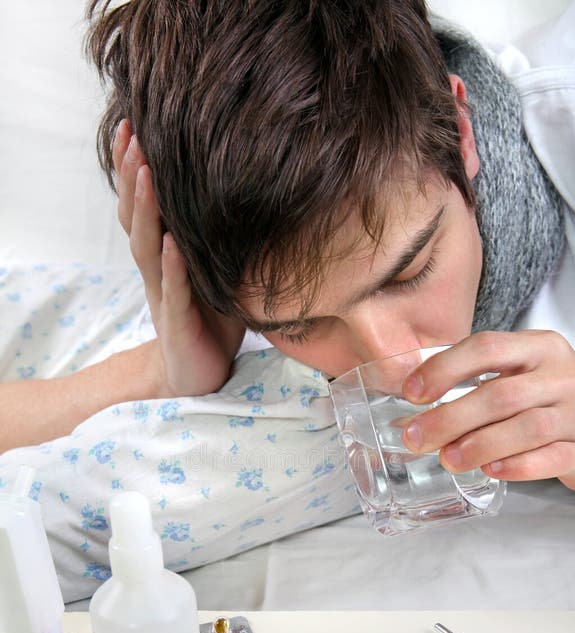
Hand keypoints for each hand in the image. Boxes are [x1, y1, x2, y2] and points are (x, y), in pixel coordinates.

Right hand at [112, 119, 244, 396]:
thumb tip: (251, 192)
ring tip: (147, 174)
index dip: (134, 168)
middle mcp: (157, 271)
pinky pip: (174, 292)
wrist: (198, 375)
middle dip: (133, 175)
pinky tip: (173, 245)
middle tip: (133, 132)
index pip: (143, 205)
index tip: (133, 123)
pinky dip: (173, 268)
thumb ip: (216, 239)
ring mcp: (164, 297)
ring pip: (147, 248)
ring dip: (147, 210)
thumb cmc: (210, 320)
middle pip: (136, 217)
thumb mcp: (215, 272)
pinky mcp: (177, 324)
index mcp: (164, 257)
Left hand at [401, 331, 574, 492]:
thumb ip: (478, 379)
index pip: (486, 348)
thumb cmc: (548, 394)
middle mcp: (562, 378)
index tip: (412, 393)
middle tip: (416, 437)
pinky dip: (515, 467)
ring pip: (526, 429)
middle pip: (501, 395)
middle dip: (451, 417)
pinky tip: (489, 470)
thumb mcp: (522, 371)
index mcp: (540, 348)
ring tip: (447, 458)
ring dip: (479, 445)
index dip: (444, 369)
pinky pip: (549, 460)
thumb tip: (415, 408)